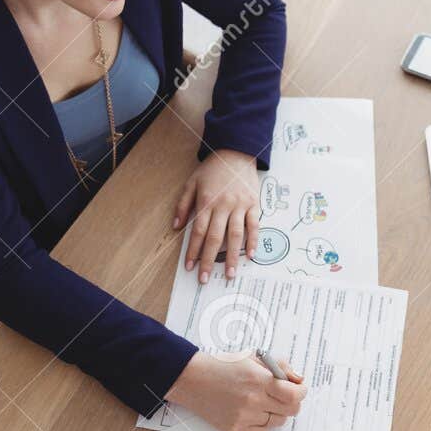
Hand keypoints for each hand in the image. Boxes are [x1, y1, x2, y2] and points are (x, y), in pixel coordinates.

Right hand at [164, 352, 306, 430]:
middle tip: (287, 396)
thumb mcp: (254, 357)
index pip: (294, 394)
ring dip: (278, 412)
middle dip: (293, 402)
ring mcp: (244, 417)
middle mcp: (253, 400)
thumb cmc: (223, 366)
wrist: (193, 379)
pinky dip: (264, 422)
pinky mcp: (236, 429)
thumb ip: (281, 367)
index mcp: (259, 379)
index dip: (301, 392)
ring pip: (277, 422)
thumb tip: (299, 379)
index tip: (300, 389)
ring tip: (266, 401)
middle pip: (290, 411)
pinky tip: (255, 410)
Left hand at [173, 150, 259, 283]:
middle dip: (209, 260)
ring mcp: (240, 206)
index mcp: (206, 202)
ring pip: (235, 235)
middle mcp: (223, 205)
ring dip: (232, 257)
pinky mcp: (254, 204)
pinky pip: (254, 226)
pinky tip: (250, 255)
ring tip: (230, 274)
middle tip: (205, 278)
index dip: (193, 251)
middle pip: (215, 238)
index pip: (198, 231)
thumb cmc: (212, 169)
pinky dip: (253, 241)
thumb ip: (183, 205)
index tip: (190, 267)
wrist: (236, 151)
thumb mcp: (191, 183)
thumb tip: (176, 227)